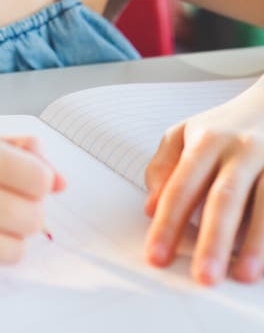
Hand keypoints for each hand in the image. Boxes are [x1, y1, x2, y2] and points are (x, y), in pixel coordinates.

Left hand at [144, 78, 263, 284]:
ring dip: (255, 242)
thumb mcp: (185, 133)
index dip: (168, 223)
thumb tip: (150, 208)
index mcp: (207, 140)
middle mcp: (241, 150)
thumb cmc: (223, 127)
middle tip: (203, 277)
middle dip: (213, 239)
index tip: (156, 258)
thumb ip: (163, 167)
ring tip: (243, 276)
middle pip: (225, 198)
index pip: (182, 186)